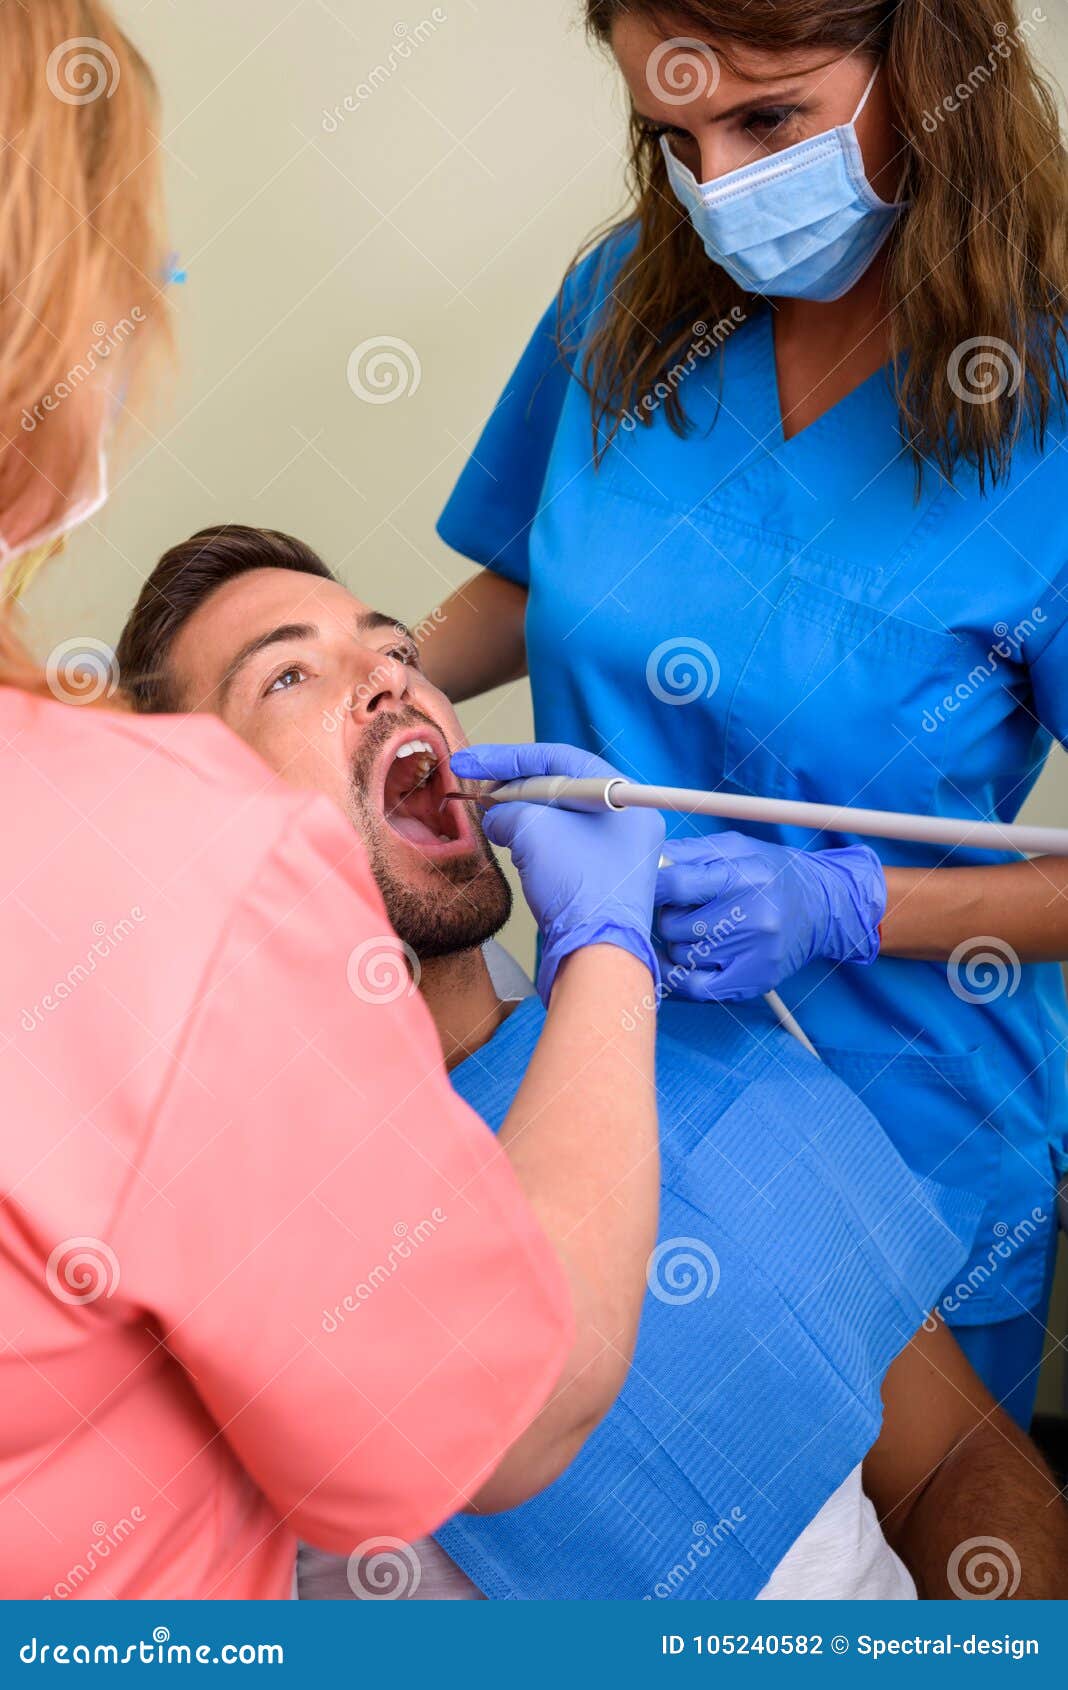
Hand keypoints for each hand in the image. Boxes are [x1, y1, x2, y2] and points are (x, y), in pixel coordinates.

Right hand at [450, 742, 664, 1003]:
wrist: (595, 959)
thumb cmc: (577, 891)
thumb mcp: (533, 831)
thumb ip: (509, 809)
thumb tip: (497, 815)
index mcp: (625, 800)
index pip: (561, 759)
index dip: (508, 757)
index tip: (468, 761)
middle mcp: (628, 822)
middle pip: (562, 788)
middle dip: (514, 787)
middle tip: (476, 790)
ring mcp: (617, 853)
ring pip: (560, 819)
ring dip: (522, 816)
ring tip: (491, 819)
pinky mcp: (600, 880)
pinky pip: (564, 847)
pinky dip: (534, 842)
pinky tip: (512, 846)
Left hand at [655, 832, 885, 1001]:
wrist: (823, 906)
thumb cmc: (771, 873)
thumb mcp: (735, 848)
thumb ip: (688, 854)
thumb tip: (646, 864)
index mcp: (742, 876)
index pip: (675, 885)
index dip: (650, 887)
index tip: (642, 887)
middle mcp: (750, 916)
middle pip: (673, 925)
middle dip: (669, 916)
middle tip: (685, 908)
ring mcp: (752, 953)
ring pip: (680, 954)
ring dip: (679, 943)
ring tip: (700, 928)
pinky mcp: (753, 980)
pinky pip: (695, 987)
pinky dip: (677, 975)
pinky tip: (678, 961)